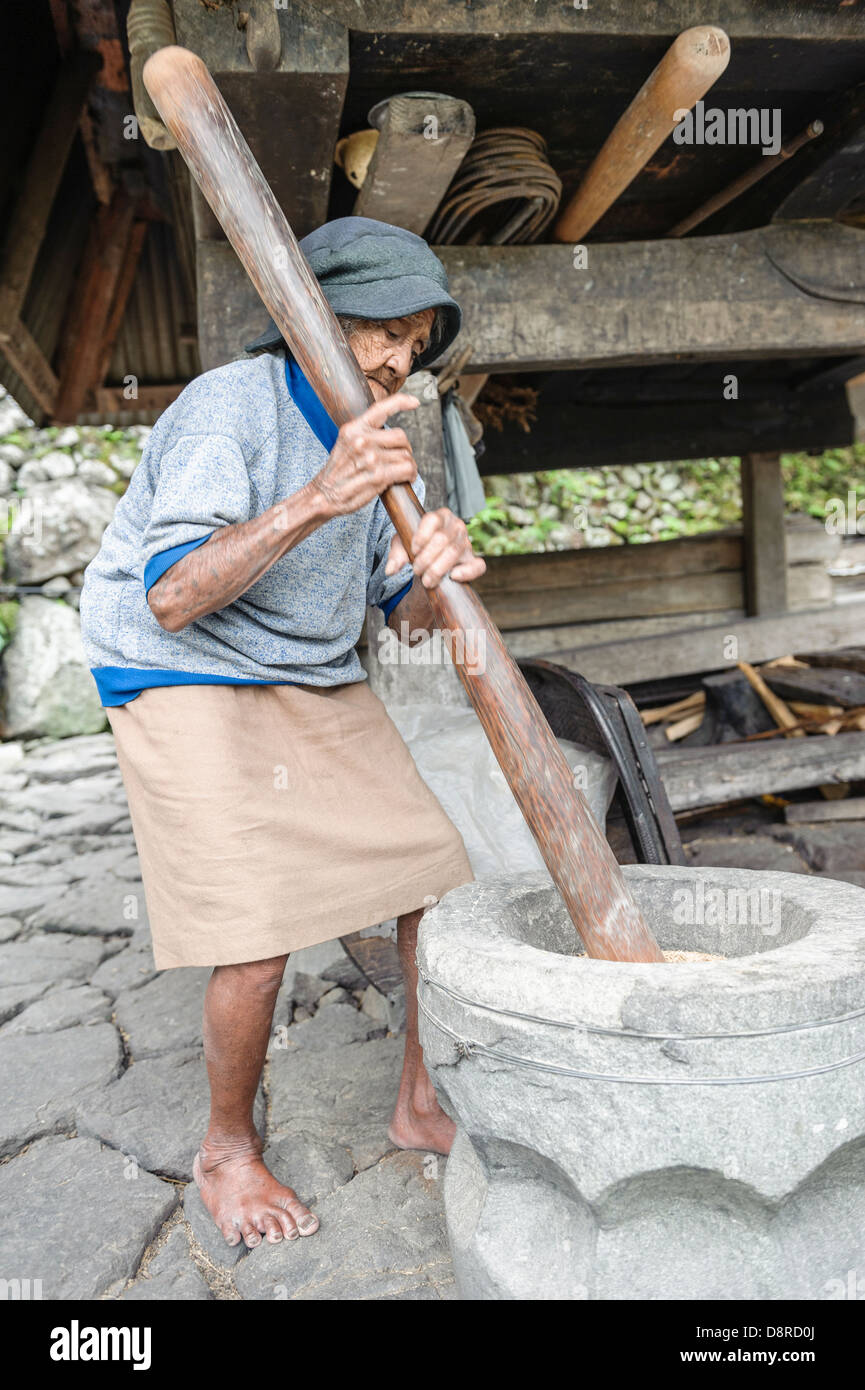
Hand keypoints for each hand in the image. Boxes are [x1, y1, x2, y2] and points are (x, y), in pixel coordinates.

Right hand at [311, 393, 418, 515]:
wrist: (324, 495)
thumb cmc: (338, 473)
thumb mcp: (345, 444)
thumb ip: (365, 436)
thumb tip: (392, 437)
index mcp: (353, 428)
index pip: (380, 408)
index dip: (401, 402)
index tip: (415, 402)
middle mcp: (361, 440)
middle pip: (401, 436)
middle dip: (405, 449)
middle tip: (401, 460)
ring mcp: (370, 457)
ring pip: (406, 455)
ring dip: (410, 465)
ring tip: (404, 473)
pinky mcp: (378, 475)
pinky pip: (407, 469)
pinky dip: (411, 474)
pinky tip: (407, 478)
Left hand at [385, 507, 486, 588]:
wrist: (431, 557)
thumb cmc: (417, 546)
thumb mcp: (403, 544)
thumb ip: (397, 554)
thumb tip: (391, 570)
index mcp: (440, 516)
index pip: (433, 520)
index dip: (422, 536)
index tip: (413, 550)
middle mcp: (456, 526)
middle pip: (442, 539)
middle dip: (426, 558)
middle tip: (417, 571)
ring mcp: (467, 543)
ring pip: (454, 553)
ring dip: (438, 569)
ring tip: (427, 580)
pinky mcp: (473, 560)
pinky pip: (478, 566)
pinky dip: (466, 572)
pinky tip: (453, 577)